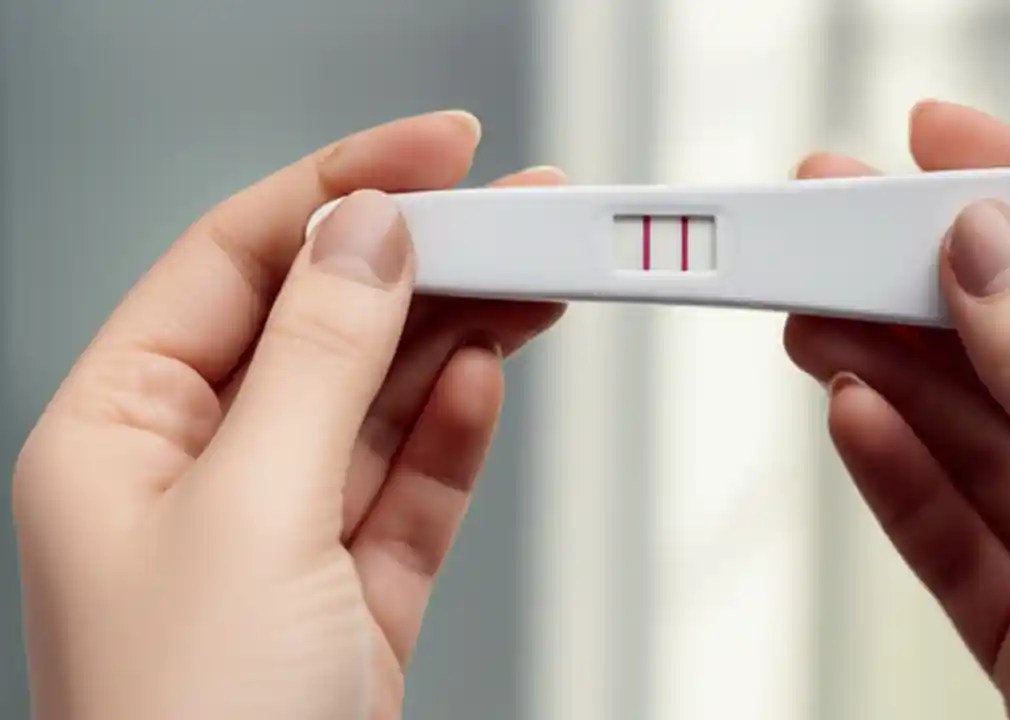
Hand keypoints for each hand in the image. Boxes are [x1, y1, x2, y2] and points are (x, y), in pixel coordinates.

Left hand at [13, 110, 564, 719]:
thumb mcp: (249, 513)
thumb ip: (316, 361)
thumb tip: (369, 237)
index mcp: (120, 433)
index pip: (236, 263)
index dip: (339, 188)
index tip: (437, 151)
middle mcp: (197, 472)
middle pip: (323, 324)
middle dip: (422, 263)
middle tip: (520, 213)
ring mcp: (282, 533)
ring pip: (382, 400)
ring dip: (457, 335)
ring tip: (535, 277)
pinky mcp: (355, 591)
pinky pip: (412, 482)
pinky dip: (456, 428)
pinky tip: (490, 375)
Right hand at [786, 101, 1009, 719]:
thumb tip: (988, 245)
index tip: (928, 140)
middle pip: (1009, 344)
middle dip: (915, 279)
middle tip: (824, 226)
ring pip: (961, 435)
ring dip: (881, 370)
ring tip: (809, 316)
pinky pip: (942, 529)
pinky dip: (888, 471)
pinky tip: (850, 414)